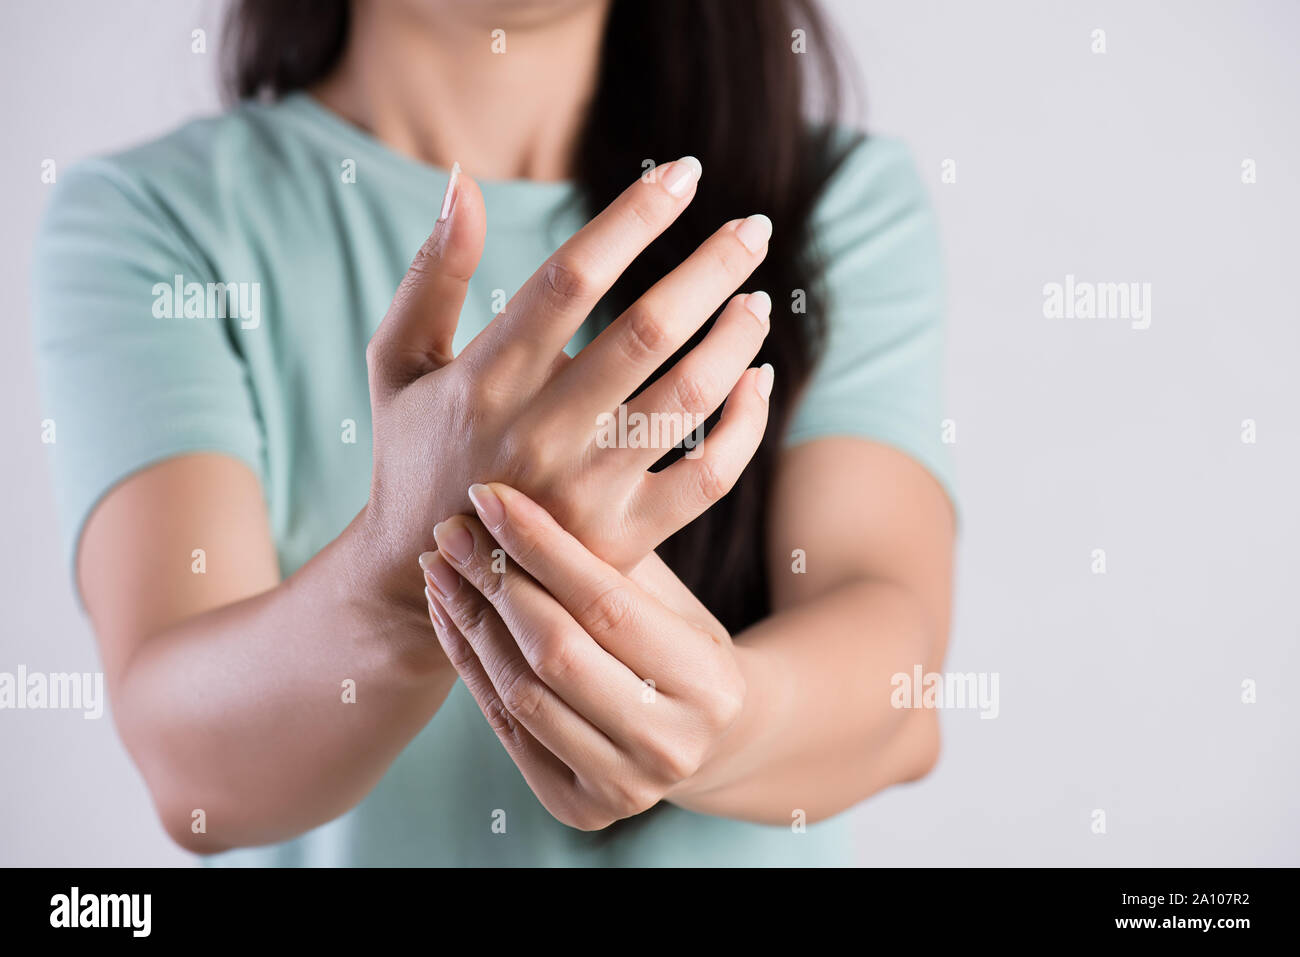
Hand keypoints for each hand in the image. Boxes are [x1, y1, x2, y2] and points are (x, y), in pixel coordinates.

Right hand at [362, 159, 774, 608]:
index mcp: (483, 379)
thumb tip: (465, 180)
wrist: (427, 580)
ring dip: (735, 338)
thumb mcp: (398, 362)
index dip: (634, 218)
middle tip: (752, 226)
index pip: (569, 278)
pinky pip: (708, 478)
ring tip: (758, 299)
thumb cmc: (415, 453)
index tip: (685, 172)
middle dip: (711, 267)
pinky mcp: (624, 539)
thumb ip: (433, 273)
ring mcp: (585, 492)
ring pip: (687, 400)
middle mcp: (537, 434)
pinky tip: (756, 381)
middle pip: (646, 332)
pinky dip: (746, 426)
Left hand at [419, 482, 747, 829]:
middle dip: (495, 582)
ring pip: (522, 693)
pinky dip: (470, 666)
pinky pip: (506, 727)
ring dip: (471, 623)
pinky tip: (451, 616)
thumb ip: (612, 557)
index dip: (541, 547)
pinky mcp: (578, 807)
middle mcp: (670, 745)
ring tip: (442, 568)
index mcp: (707, 683)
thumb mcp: (668, 595)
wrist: (707, 735)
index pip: (606, 603)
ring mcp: (623, 786)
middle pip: (556, 653)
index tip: (490, 497)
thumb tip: (523, 494)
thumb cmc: (680, 641)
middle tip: (452, 530)